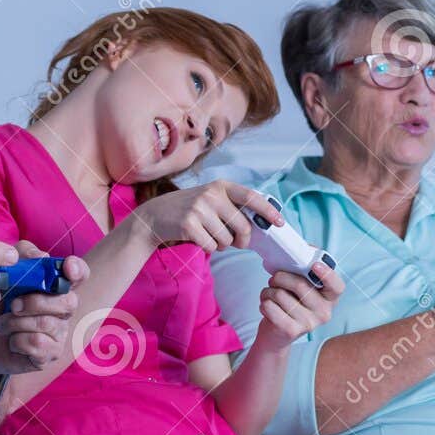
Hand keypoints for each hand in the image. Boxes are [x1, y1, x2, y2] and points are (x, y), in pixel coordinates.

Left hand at [0, 245, 88, 378]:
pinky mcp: (50, 354)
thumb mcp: (2, 275)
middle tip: (12, 305)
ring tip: (1, 324)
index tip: (67, 268)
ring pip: (47, 323)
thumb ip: (21, 257)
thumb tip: (41, 256)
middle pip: (68, 302)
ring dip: (15, 323)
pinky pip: (37, 343)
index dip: (78, 270)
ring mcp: (59, 333)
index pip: (80, 274)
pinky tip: (11, 341)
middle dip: (36, 302)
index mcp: (55, 286)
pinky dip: (16, 341)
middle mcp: (63, 309)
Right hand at [127, 181, 282, 252]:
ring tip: (209, 235)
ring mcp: (199, 208)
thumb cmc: (190, 210)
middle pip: (242, 225)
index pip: (251, 197)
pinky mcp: (188, 224)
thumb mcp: (211, 200)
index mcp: (221, 186)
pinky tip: (198, 238)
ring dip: (222, 244)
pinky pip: (211, 246)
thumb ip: (233, 207)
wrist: (155, 215)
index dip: (268, 210)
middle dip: (243, 239)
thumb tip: (260, 225)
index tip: (279, 222)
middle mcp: (211, 194)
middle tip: (237, 242)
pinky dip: (209, 248)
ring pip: (227, 239)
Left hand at [252, 263, 343, 350]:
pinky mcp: (291, 331)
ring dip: (269, 291)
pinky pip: (270, 307)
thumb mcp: (301, 288)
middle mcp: (323, 313)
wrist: (277, 336)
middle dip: (280, 277)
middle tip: (274, 279)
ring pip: (281, 295)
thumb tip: (304, 248)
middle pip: (300, 285)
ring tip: (270, 295)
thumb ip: (306, 268)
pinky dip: (263, 302)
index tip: (315, 265)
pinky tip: (267, 306)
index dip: (327, 274)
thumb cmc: (290, 304)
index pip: (337, 286)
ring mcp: (308, 324)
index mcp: (329, 299)